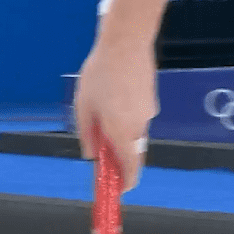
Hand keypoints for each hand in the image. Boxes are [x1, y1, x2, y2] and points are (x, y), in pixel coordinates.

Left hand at [72, 35, 158, 191]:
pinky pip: (137, 117)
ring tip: (99, 111)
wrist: (127, 42)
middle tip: (100, 152)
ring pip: (133, 133)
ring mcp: (148, 112)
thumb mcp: (83, 108)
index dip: (125, 183)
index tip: (119, 191)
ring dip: (119, 133)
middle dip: (117, 156)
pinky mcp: (150, 100)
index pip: (129, 168)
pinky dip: (125, 117)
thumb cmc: (99, 75)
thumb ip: (87, 135)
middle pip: (131, 152)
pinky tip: (112, 98)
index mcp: (122, 132)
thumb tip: (91, 156)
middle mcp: (139, 126)